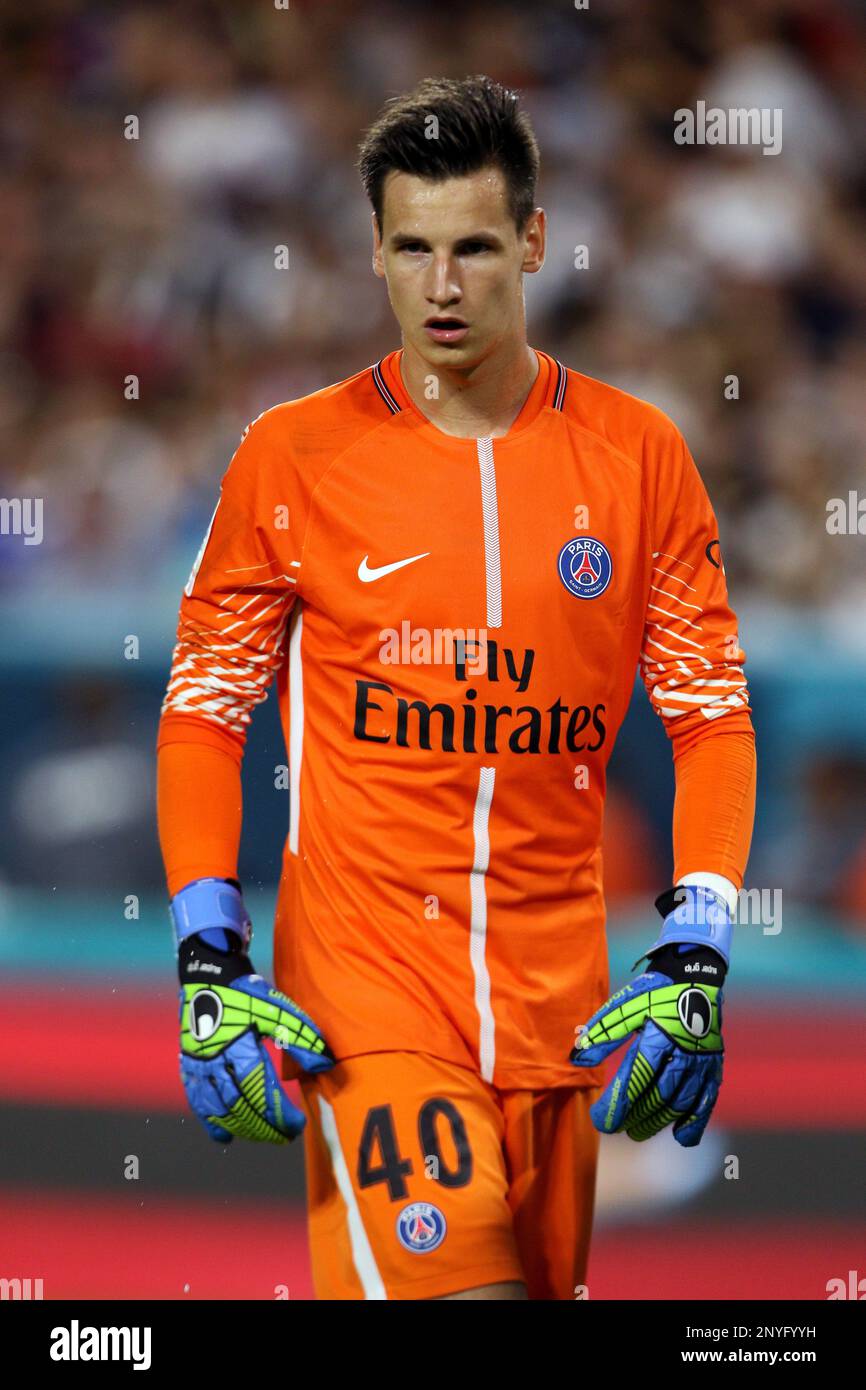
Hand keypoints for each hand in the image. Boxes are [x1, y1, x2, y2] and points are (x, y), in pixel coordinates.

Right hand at [179, 938, 334, 1144]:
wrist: (209, 976)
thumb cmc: (248, 993)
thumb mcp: (277, 1009)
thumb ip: (301, 1037)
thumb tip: (325, 1064)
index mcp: (240, 1045)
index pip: (261, 1091)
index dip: (280, 1114)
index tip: (298, 1124)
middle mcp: (215, 1059)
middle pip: (240, 1106)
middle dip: (264, 1127)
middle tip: (285, 1136)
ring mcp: (199, 1065)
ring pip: (219, 1108)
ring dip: (242, 1128)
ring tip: (263, 1135)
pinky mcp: (189, 1065)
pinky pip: (198, 1101)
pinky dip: (211, 1121)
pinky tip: (225, 1136)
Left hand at [570, 954, 722, 1146]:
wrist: (696, 977)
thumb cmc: (655, 992)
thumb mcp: (626, 1005)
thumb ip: (603, 1032)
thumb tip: (577, 1056)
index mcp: (658, 1036)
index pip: (635, 1078)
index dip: (617, 1104)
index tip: (600, 1121)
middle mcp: (682, 1052)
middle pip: (657, 1095)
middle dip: (635, 1116)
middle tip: (617, 1128)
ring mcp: (701, 1062)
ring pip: (679, 1102)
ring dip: (658, 1121)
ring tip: (638, 1131)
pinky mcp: (714, 1066)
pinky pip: (707, 1100)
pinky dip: (695, 1121)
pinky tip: (680, 1136)